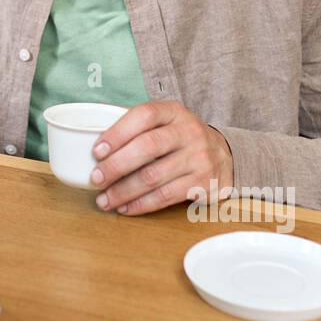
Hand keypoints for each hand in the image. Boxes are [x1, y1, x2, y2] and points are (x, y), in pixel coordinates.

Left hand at [89, 101, 232, 214]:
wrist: (225, 156)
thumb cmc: (181, 140)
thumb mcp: (166, 123)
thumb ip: (138, 128)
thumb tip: (96, 148)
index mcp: (174, 111)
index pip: (144, 115)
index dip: (117, 133)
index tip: (97, 151)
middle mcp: (189, 132)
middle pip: (147, 147)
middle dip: (116, 165)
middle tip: (96, 178)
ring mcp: (199, 158)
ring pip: (153, 176)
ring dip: (123, 191)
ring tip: (104, 199)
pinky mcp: (204, 183)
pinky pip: (165, 196)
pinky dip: (141, 204)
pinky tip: (125, 208)